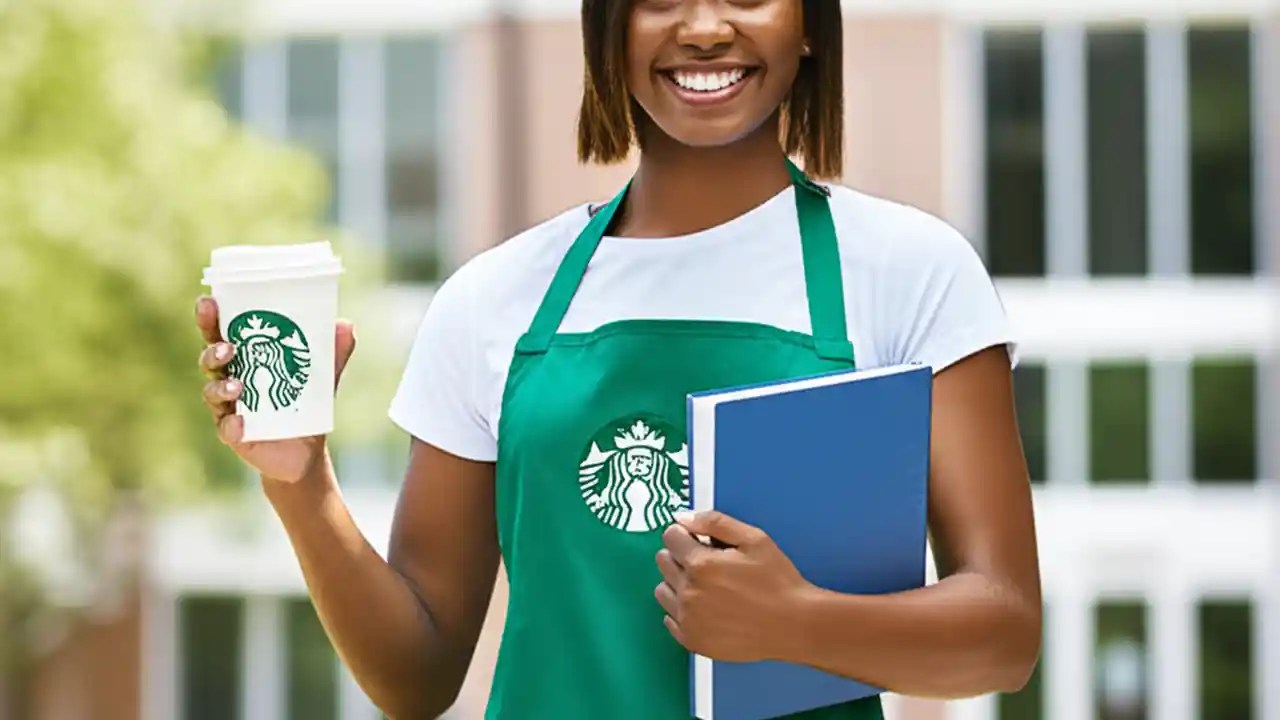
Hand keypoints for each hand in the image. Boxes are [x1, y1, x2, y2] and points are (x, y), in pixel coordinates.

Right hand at [196, 296, 356, 484]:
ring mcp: (228, 408)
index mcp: (245, 358)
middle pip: (209, 359)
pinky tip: (240, 422)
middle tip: (228, 348)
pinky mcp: (234, 435)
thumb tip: (345, 325)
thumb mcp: (322, 374)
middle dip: (213, 351)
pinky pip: (226, 429)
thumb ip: (333, 351)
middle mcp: (230, 379)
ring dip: (221, 387)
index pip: (221, 332)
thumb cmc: (305, 401)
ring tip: (237, 385)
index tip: (207, 301)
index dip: (211, 318)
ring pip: (212, 392)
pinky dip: (231, 425)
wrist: (306, 450)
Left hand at [655, 510, 813, 662]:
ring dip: (677, 583)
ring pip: (663, 590)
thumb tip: (682, 518)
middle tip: (708, 563)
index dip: (686, 534)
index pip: (670, 537)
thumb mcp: (754, 539)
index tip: (701, 541)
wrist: (793, 625)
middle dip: (680, 555)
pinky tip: (705, 608)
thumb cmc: (777, 580)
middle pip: (663, 561)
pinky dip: (681, 610)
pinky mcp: (692, 640)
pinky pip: (669, 618)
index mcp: (700, 564)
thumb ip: (715, 523)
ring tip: (706, 586)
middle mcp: (688, 593)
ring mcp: (687, 620)